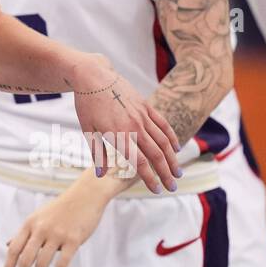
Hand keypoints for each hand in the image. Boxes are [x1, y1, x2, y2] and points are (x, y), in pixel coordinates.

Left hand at [3, 182, 107, 266]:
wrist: (85, 196)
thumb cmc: (60, 208)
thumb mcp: (37, 217)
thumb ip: (24, 232)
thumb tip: (8, 245)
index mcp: (30, 224)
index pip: (14, 248)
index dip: (8, 266)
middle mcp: (40, 229)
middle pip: (25, 259)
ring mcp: (57, 234)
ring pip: (42, 263)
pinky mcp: (73, 240)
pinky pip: (62, 263)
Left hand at [73, 58, 179, 194]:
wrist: (93, 76)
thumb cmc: (87, 105)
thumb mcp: (88, 130)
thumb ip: (97, 153)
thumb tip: (101, 175)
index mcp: (119, 135)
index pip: (139, 162)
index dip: (149, 178)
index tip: (157, 190)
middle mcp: (134, 126)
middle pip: (156, 154)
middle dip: (165, 173)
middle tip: (172, 187)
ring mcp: (142, 115)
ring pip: (163, 140)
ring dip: (172, 158)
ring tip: (178, 172)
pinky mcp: (146, 106)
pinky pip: (163, 124)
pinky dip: (171, 137)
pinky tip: (176, 148)